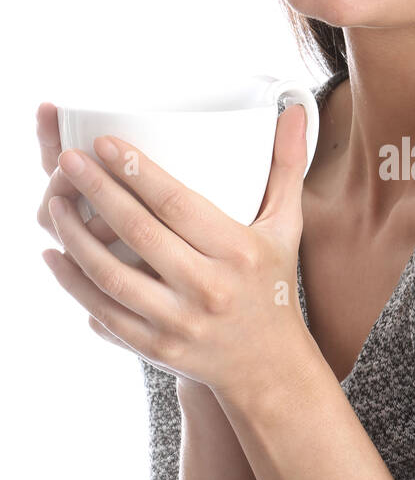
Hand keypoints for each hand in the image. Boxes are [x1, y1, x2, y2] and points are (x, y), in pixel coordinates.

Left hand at [40, 103, 311, 403]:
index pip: (177, 205)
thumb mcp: (287, 227)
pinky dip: (74, 284)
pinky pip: (104, 312)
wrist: (270, 369)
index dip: (138, 171)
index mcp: (238, 252)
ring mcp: (179, 322)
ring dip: (76, 236)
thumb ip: (286, 166)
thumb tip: (295, 110)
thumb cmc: (273, 286)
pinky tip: (54, 255)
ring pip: (112, 275)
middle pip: (139, 234)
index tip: (105, 142)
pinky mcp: (156, 348)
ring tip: (56, 203)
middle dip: (97, 191)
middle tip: (68, 160)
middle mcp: (209, 288)